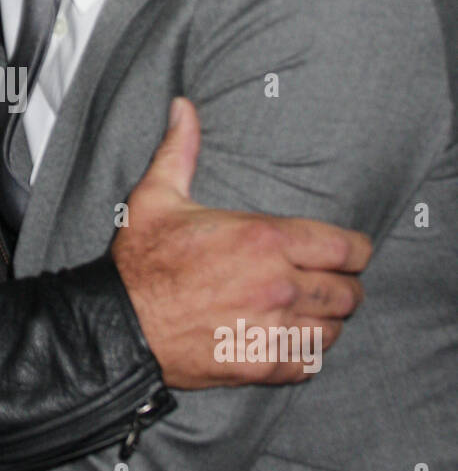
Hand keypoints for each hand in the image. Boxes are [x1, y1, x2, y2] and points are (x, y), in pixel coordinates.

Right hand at [111, 99, 371, 387]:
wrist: (118, 325)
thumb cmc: (140, 261)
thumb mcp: (157, 197)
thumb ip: (181, 150)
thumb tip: (182, 106)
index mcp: (265, 240)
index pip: (348, 249)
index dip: (353, 251)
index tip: (344, 253)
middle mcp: (279, 286)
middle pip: (349, 292)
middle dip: (343, 286)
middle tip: (326, 283)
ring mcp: (272, 329)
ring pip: (333, 329)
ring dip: (326, 320)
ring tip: (311, 313)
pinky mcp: (261, 365)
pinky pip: (310, 363)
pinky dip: (307, 353)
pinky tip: (292, 340)